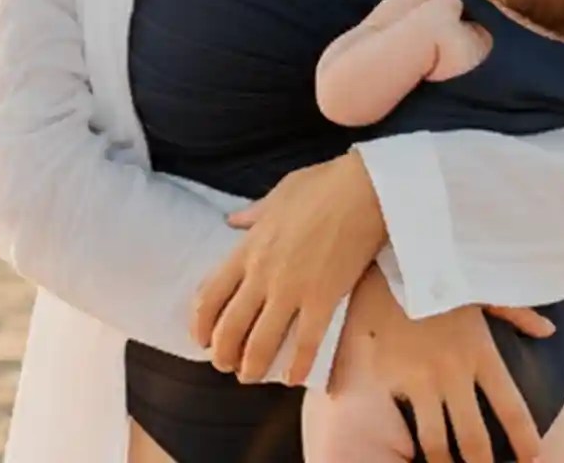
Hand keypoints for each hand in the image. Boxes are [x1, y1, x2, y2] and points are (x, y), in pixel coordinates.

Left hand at [192, 151, 386, 383]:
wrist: (363, 190)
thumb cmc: (322, 185)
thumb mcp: (277, 195)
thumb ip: (252, 214)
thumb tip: (233, 221)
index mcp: (248, 249)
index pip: (210, 295)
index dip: (200, 323)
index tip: (200, 338)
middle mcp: (263, 275)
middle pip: (230, 326)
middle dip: (222, 353)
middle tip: (224, 365)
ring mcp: (292, 290)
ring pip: (261, 342)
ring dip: (252, 366)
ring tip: (249, 377)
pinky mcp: (324, 299)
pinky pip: (306, 342)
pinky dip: (297, 366)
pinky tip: (292, 379)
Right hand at [331, 268, 544, 462]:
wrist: (389, 262)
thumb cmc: (437, 273)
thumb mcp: (480, 289)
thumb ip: (517, 313)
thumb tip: (548, 330)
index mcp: (481, 353)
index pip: (513, 409)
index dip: (525, 441)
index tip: (530, 458)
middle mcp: (454, 373)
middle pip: (475, 439)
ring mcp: (420, 379)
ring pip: (436, 440)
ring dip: (443, 462)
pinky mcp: (390, 379)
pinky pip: (401, 419)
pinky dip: (408, 439)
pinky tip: (411, 451)